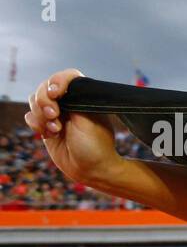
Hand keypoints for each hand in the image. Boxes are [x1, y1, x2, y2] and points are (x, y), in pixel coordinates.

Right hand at [24, 69, 117, 184]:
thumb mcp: (88, 119)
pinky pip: (30, 116)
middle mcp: (69, 103)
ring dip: (41, 114)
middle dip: (45, 100)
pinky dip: (36, 124)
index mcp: (83, 98)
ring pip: (34, 101)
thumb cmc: (96, 145)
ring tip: (55, 129)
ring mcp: (56, 114)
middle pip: (45, 87)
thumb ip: (72, 100)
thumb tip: (55, 87)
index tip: (56, 93)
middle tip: (54, 115)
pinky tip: (50, 134)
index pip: (67, 77)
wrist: (91, 169)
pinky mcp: (45, 126)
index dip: (57, 81)